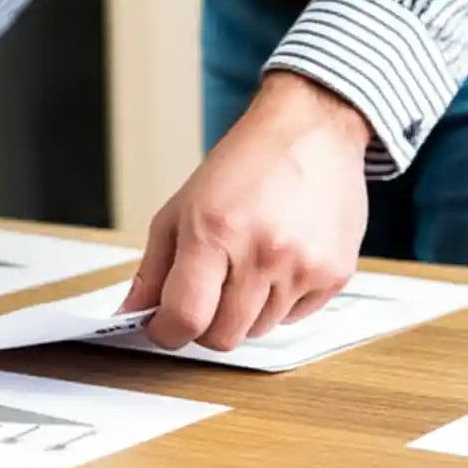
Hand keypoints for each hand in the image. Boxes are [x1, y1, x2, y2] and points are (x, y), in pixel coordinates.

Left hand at [118, 71, 371, 350]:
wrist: (311, 130)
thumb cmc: (243, 166)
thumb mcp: (181, 209)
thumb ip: (154, 268)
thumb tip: (133, 312)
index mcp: (214, 234)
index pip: (184, 318)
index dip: (166, 332)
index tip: (163, 327)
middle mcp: (262, 254)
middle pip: (223, 336)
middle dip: (203, 326)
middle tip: (204, 298)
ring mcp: (303, 267)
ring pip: (258, 331)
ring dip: (243, 313)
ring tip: (246, 268)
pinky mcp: (335, 274)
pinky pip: (294, 318)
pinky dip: (279, 304)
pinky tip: (278, 264)